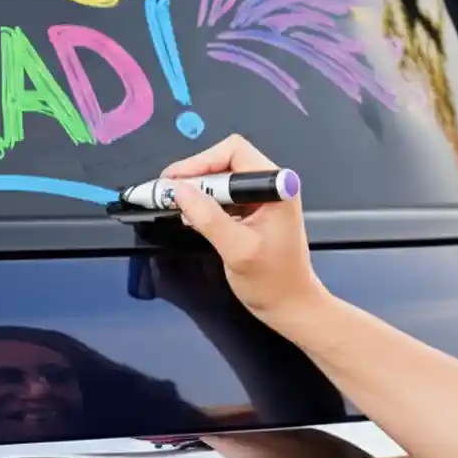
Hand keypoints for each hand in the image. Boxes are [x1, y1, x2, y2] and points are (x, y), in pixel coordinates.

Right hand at [161, 134, 331, 327]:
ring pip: (219, 177)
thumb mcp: (237, 249)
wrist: (290, 306)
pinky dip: (202, 202)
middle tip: (168, 194)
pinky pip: (221, 194)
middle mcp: (270, 184)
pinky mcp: (252, 209)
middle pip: (223, 161)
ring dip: (195, 189)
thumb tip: (178, 189)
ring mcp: (261, 196)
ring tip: (174, 205)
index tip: (174, 182)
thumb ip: (207, 217)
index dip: (200, 162)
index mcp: (277, 187)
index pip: (234, 152)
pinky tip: (189, 215)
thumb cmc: (272, 281)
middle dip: (194, 176)